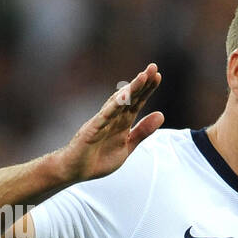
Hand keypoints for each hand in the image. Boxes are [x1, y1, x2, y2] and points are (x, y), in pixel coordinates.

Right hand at [56, 63, 164, 182]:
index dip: (147, 89)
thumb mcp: (128, 146)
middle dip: (141, 83)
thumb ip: (143, 131)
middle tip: (153, 67)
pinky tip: (122, 97)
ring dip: (130, 90)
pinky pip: (103, 117)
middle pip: (129, 98)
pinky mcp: (91, 130)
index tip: (157, 76)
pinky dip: (113, 107)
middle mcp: (112, 118)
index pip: (137, 102)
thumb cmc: (99, 158)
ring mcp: (101, 122)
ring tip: (142, 77)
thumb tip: (161, 114)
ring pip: (117, 103)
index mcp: (122, 122)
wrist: (75, 170)